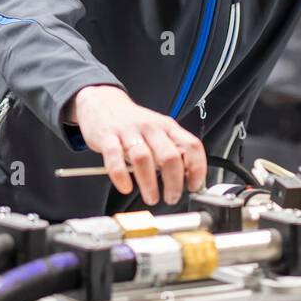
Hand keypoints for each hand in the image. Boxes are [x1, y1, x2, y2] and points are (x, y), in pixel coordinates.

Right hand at [68, 85, 206, 205]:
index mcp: (168, 127)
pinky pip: (114, 157)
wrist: (103, 102)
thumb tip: (187, 177)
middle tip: (172, 197)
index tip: (194, 186)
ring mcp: (128, 131)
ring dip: (149, 183)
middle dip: (174, 182)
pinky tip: (125, 187)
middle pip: (169, 156)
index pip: (191, 145)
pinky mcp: (107, 137)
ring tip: (152, 198)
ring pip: (143, 158)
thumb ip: (172, 150)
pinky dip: (120, 175)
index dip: (197, 168)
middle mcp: (151, 128)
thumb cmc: (134, 123)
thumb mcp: (159, 131)